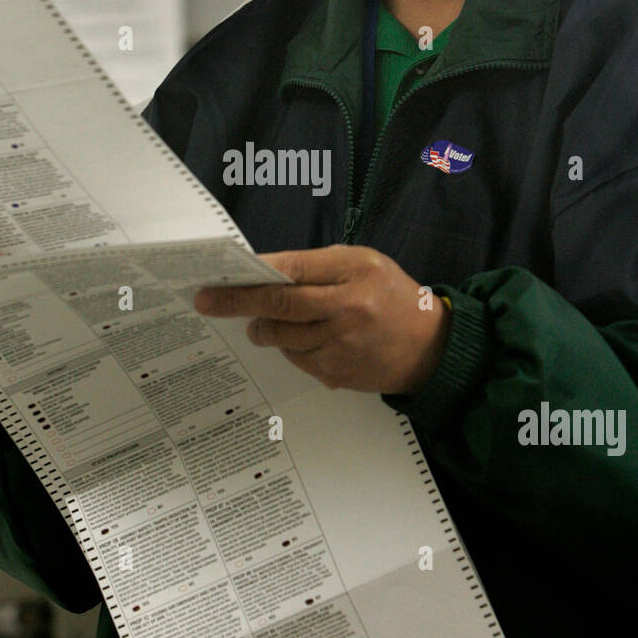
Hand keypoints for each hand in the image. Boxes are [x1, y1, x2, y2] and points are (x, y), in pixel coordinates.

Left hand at [193, 244, 450, 393]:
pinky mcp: (336, 374)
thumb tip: (266, 273)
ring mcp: (341, 346)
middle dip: (237, 303)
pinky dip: (289, 347)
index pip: (292, 270)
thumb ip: (317, 266)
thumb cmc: (391, 296)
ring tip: (263, 322)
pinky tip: (303, 339)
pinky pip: (296, 359)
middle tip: (207, 302)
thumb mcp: (363, 263)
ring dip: (264, 328)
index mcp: (354, 273)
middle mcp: (347, 309)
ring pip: (281, 336)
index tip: (218, 278)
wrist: (430, 348)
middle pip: (279, 306)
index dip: (252, 274)